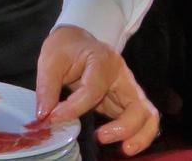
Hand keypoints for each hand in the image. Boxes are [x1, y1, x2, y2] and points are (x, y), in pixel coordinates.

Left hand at [35, 26, 159, 156]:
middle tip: (100, 137)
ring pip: (148, 115)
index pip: (93, 90)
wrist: (77, 40)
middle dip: (124, 127)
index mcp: (103, 61)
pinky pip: (142, 120)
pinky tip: (124, 146)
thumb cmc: (65, 48)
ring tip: (124, 150)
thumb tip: (43, 115)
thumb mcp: (50, 61)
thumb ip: (46, 87)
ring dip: (139, 135)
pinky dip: (139, 135)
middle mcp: (123, 76)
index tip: (52, 118)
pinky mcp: (127, 102)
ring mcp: (129, 89)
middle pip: (137, 105)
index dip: (74, 107)